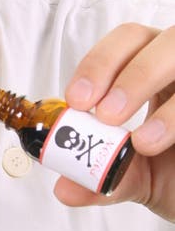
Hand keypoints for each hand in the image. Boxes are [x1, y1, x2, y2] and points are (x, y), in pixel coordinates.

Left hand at [58, 23, 174, 221]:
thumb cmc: (174, 173)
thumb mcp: (135, 179)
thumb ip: (101, 180)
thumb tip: (67, 188)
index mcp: (154, 69)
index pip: (126, 42)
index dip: (99, 63)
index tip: (77, 100)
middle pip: (163, 41)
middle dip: (132, 75)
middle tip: (107, 116)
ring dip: (158, 96)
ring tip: (142, 142)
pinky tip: (167, 143)